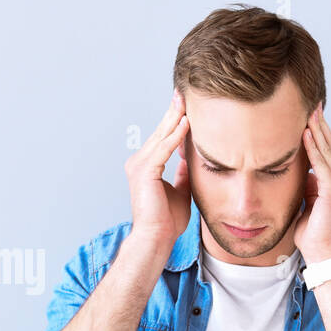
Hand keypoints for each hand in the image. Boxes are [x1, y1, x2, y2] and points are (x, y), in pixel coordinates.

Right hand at [124, 90, 191, 251]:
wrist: (157, 238)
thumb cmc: (167, 221)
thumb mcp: (180, 190)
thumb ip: (183, 172)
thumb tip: (191, 158)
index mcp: (147, 166)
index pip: (163, 137)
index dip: (174, 120)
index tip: (185, 105)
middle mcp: (140, 162)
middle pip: (161, 131)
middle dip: (173, 112)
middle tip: (184, 92)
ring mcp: (140, 165)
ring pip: (162, 136)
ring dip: (175, 118)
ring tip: (186, 101)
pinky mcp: (145, 172)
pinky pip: (163, 149)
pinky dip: (176, 136)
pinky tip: (186, 123)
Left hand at [294, 102, 330, 263]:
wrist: (321, 251)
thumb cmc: (313, 231)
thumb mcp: (309, 200)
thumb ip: (309, 183)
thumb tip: (304, 171)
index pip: (330, 150)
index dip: (321, 131)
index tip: (312, 113)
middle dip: (321, 124)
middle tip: (312, 103)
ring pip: (328, 150)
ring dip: (318, 130)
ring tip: (308, 112)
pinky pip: (322, 164)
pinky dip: (313, 148)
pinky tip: (305, 134)